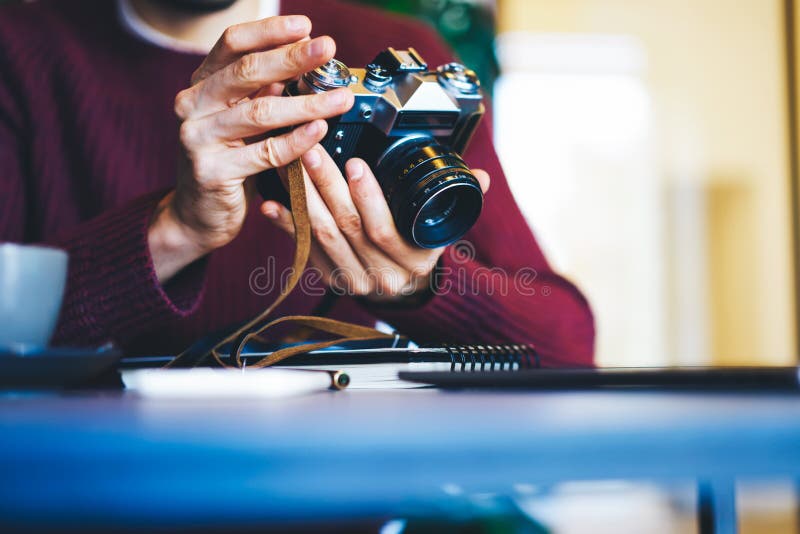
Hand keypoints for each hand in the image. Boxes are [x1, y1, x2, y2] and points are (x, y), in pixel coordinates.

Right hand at [148, 15, 354, 281]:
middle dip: (292, 58)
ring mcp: (198, 139)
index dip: (268, 31)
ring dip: (306, 103)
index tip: (305, 26)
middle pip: (246, 73)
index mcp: (201, 85)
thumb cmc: (228, 163)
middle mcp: (193, 106)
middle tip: (327, 49)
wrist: (198, 215)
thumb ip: (262, 93)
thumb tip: (299, 63)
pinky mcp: (212, 172)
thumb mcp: (243, 122)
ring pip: (259, 113)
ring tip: (340, 98)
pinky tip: (320, 130)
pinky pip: (264, 153)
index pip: (232, 44)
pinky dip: (296, 141)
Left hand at [260, 144, 490, 301]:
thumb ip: (456, 200)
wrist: (405, 289)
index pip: (385, 230)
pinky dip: (288, 226)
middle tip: (312, 150)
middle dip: (327, 186)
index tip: (355, 163)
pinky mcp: (330, 279)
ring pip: (323, 236)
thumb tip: (479, 178)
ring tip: (292, 165)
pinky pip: (305, 250)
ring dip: (305, 198)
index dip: (368, 197)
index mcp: (412, 261)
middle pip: (348, 228)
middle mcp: (381, 276)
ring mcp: (353, 280)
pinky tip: (273, 204)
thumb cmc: (421, 249)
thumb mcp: (443, 229)